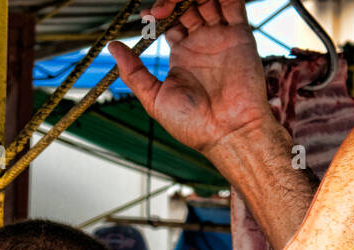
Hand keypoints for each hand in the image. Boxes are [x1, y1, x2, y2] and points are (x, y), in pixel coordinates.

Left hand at [109, 1, 273, 166]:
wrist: (228, 132)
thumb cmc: (193, 125)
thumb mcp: (154, 98)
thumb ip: (133, 72)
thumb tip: (113, 47)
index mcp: (182, 56)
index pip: (169, 21)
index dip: (157, 12)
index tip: (147, 16)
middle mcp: (201, 44)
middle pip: (187, 6)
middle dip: (172, 1)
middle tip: (161, 9)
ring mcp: (221, 37)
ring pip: (207, 0)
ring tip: (178, 1)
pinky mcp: (240, 35)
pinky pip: (232, 4)